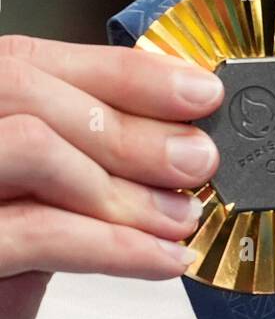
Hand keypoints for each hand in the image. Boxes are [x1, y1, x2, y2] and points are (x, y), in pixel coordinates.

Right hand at [0, 33, 223, 318]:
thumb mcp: (36, 196)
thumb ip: (81, 153)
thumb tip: (176, 129)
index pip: (34, 61)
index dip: (125, 73)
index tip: (197, 92)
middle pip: (31, 94)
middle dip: (130, 127)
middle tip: (198, 159)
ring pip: (35, 148)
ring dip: (126, 186)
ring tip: (181, 217)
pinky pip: (38, 232)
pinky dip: (115, 244)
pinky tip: (161, 258)